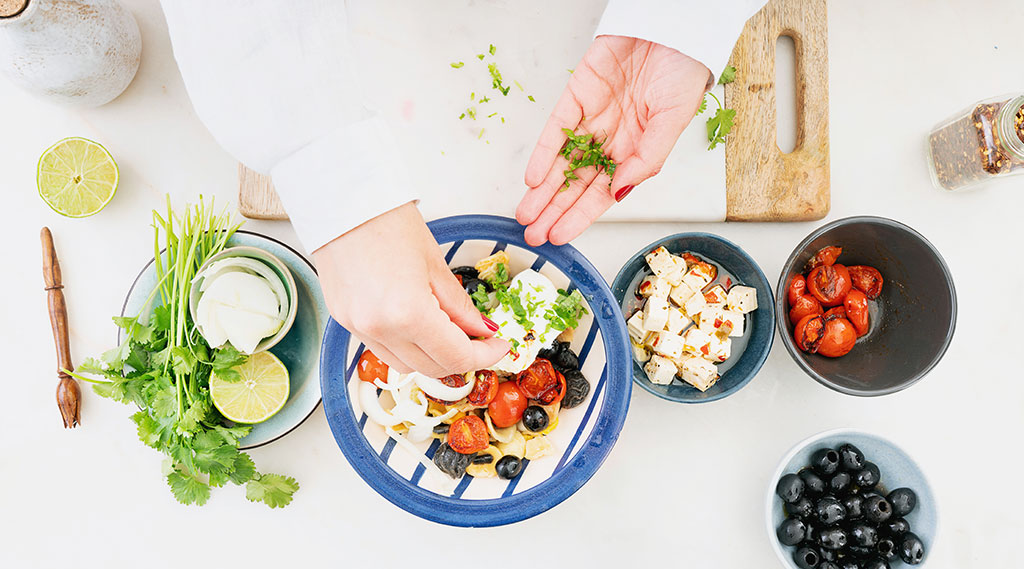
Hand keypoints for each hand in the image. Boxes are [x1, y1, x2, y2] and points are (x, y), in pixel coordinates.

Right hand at [313, 203, 509, 376]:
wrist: (344, 203)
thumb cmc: (388, 222)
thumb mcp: (435, 264)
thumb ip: (459, 305)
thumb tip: (480, 330)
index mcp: (408, 313)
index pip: (456, 357)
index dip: (484, 356)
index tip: (499, 346)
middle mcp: (380, 329)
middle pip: (432, 368)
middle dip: (461, 358)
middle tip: (480, 340)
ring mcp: (359, 328)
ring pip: (406, 365)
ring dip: (432, 356)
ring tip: (448, 331)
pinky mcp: (345, 322)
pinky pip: (383, 349)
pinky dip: (406, 346)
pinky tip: (419, 326)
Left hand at [516, 36, 710, 245]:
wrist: (673, 27)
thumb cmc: (684, 71)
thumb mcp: (673, 121)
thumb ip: (646, 159)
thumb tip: (619, 191)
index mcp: (637, 149)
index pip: (602, 193)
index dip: (580, 215)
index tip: (561, 235)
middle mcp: (612, 137)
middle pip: (577, 182)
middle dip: (554, 210)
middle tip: (535, 233)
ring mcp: (593, 116)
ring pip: (562, 161)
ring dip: (544, 190)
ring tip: (527, 214)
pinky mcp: (577, 93)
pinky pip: (555, 128)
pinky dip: (543, 153)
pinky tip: (534, 177)